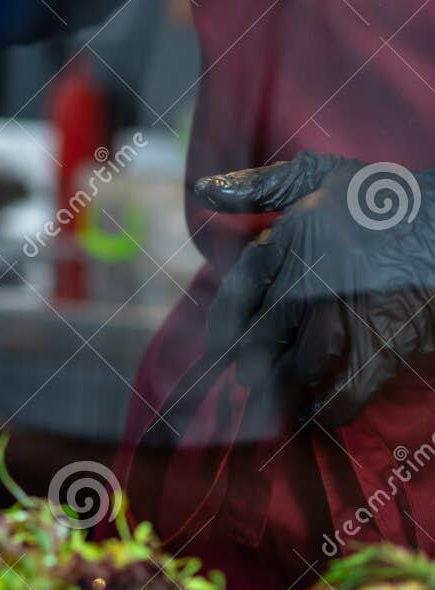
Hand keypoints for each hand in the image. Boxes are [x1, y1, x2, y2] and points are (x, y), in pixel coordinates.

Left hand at [193, 150, 434, 426]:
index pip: (242, 287)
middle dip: (252, 361)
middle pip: (266, 332)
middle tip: (248, 379)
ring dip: (285, 386)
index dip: (225, 322)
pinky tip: (319, 414)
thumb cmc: (385, 198)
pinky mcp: (388, 338)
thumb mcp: (323, 175)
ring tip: (277, 400)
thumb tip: (202, 191)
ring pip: (302, 362)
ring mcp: (352, 309)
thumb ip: (263, 186)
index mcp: (295, 236)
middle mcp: (316, 274)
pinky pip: (349, 387)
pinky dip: (330, 408)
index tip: (218, 346)